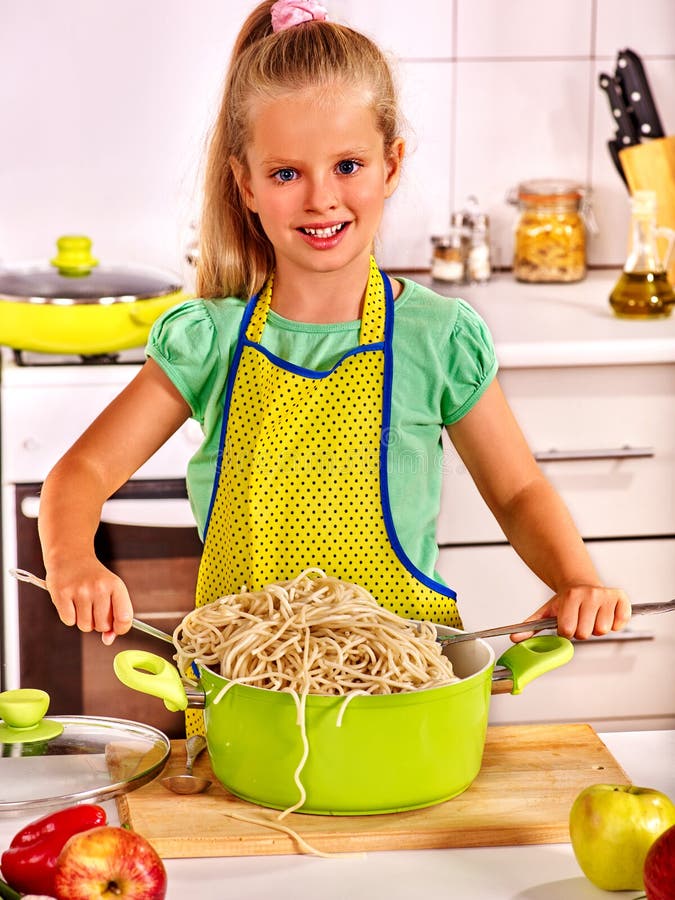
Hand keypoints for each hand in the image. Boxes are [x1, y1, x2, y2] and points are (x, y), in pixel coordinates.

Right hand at [45, 558, 132, 644]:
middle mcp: (99, 587)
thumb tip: (108, 640)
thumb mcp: (110, 591)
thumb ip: (114, 616)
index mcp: (116, 585)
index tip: (115, 627)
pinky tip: (70, 602)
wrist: (70, 557)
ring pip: (85, 626)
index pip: (125, 618)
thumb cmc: (93, 579)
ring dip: (83, 620)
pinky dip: (69, 616)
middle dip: (99, 623)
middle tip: (94, 608)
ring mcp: (80, 590)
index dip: (121, 628)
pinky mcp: (61, 593)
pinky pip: (69, 621)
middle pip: (102, 626)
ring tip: (82, 604)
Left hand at [510, 584, 630, 641]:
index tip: (566, 623)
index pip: (568, 630)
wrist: (581, 584)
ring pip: (603, 630)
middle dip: (581, 630)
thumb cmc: (565, 600)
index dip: (566, 631)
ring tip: (591, 616)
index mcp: (571, 596)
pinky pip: (620, 624)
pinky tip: (605, 615)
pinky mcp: (622, 599)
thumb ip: (531, 626)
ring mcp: (606, 596)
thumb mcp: (547, 610)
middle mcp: (590, 594)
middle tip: (580, 619)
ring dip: (596, 627)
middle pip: (585, 633)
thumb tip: (514, 638)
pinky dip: (614, 624)